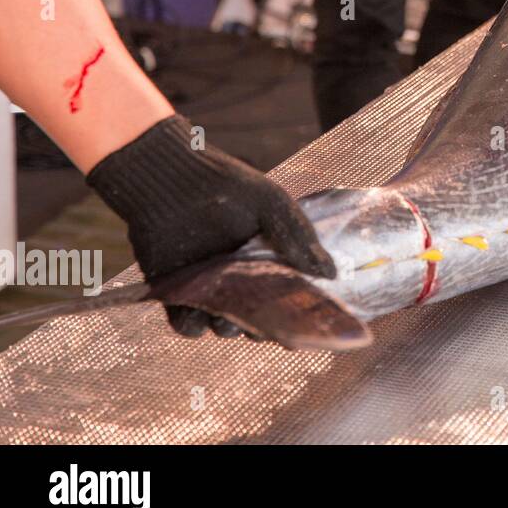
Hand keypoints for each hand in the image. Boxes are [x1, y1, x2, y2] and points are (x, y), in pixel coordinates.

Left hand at [87, 115, 334, 337]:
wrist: (174, 181)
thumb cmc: (229, 187)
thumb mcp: (274, 206)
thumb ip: (301, 240)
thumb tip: (333, 274)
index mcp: (267, 259)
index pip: (286, 295)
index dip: (294, 309)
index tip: (300, 318)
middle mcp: (238, 277)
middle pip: (257, 317)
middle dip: (263, 324)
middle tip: (263, 319)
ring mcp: (207, 287)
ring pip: (224, 325)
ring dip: (229, 327)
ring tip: (229, 315)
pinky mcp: (176, 292)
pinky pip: (186, 324)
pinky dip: (193, 325)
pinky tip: (199, 311)